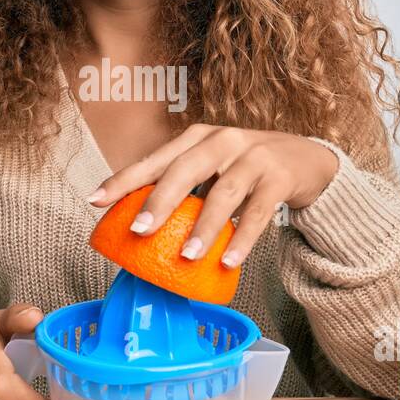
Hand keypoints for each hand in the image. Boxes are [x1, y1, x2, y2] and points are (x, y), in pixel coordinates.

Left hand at [85, 123, 338, 269]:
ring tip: (186, 256)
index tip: (95, 201)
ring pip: (223, 194)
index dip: (123, 180)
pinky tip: (228, 261)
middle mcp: (222, 141)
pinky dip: (243, 239)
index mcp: (196, 138)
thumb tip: (139, 229)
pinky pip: (259, 213)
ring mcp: (253, 157)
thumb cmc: (245, 168)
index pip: (154, 160)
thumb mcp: (211, 168)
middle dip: (159, 200)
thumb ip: (183, 188)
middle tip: (139, 231)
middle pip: (185, 169)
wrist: (305, 158)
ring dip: (203, 228)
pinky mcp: (279, 178)